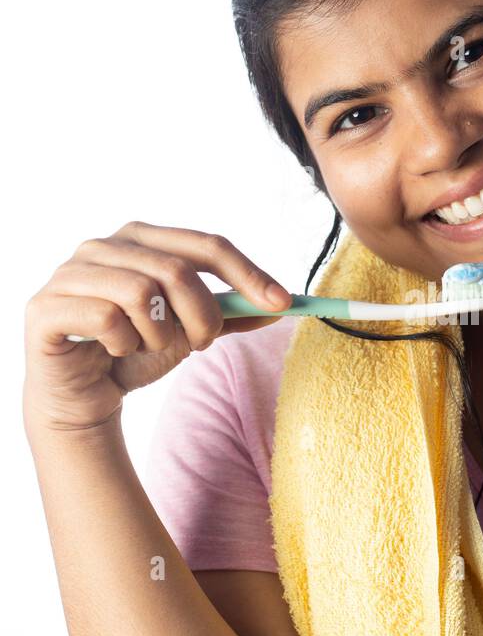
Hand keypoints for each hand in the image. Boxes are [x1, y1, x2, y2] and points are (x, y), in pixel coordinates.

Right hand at [23, 221, 291, 434]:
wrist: (83, 397)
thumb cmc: (134, 353)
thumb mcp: (188, 332)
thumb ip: (229, 315)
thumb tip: (281, 306)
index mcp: (141, 238)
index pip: (206, 244)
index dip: (248, 273)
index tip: (283, 304)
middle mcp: (103, 245)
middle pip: (177, 270)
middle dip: (203, 316)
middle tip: (200, 344)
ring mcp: (70, 272)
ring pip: (140, 293)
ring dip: (158, 335)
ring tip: (145, 347)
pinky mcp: (46, 306)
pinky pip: (106, 319)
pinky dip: (123, 345)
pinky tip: (113, 352)